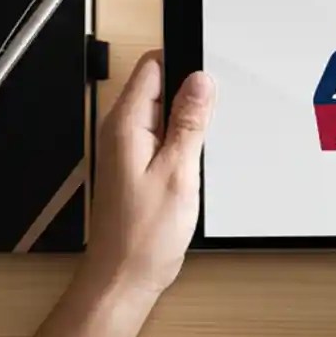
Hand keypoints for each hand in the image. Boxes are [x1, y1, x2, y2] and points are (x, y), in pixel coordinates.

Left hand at [83, 51, 215, 297]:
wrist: (124, 277)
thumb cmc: (144, 235)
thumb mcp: (178, 171)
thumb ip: (190, 122)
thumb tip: (201, 81)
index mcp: (126, 124)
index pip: (152, 66)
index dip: (183, 59)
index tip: (211, 71)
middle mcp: (121, 131)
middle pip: (159, 86)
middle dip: (191, 92)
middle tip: (214, 118)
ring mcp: (127, 148)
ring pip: (163, 112)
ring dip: (188, 119)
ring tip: (203, 145)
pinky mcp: (136, 165)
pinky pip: (162, 136)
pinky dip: (182, 140)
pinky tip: (195, 161)